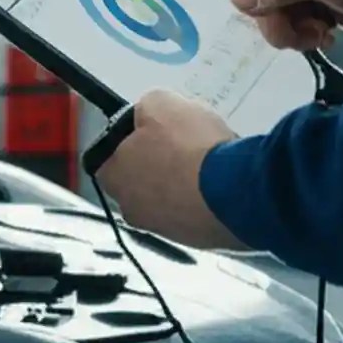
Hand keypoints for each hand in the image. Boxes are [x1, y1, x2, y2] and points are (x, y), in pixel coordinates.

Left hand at [95, 90, 247, 249]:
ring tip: (207, 162)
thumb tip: (146, 114)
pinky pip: (197, 212)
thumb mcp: (160, 102)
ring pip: (171, 198)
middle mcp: (133, 210)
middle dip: (159, 163)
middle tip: (182, 144)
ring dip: (185, 182)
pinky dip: (206, 198)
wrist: (234, 191)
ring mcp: (165, 230)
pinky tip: (221, 181)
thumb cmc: (189, 147)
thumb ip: (145, 108)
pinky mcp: (197, 240)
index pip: (108, 159)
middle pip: (140, 180)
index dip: (128, 141)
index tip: (149, 130)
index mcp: (113, 177)